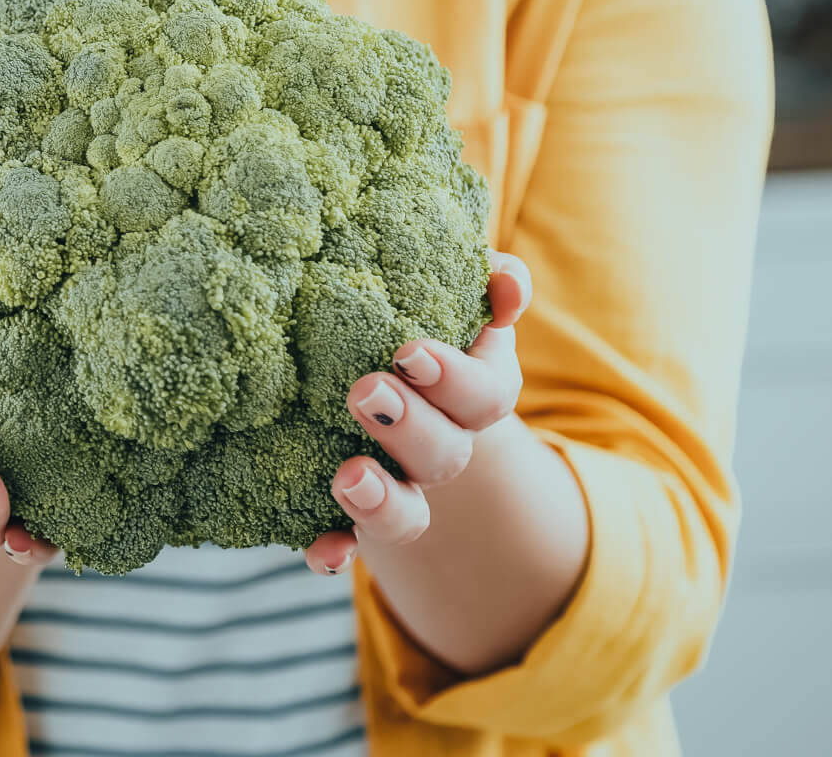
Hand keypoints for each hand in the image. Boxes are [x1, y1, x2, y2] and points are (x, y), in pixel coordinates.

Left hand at [303, 250, 533, 575]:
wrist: (371, 358)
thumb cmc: (417, 308)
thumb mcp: (455, 286)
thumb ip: (490, 278)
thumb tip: (508, 284)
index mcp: (473, 390)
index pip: (483, 396)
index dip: (454, 380)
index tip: (409, 352)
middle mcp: (442, 445)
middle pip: (445, 455)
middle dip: (409, 426)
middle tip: (365, 390)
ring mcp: (399, 485)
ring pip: (407, 513)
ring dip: (384, 499)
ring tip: (349, 475)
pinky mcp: (352, 512)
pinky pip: (348, 543)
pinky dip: (336, 552)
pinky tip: (323, 553)